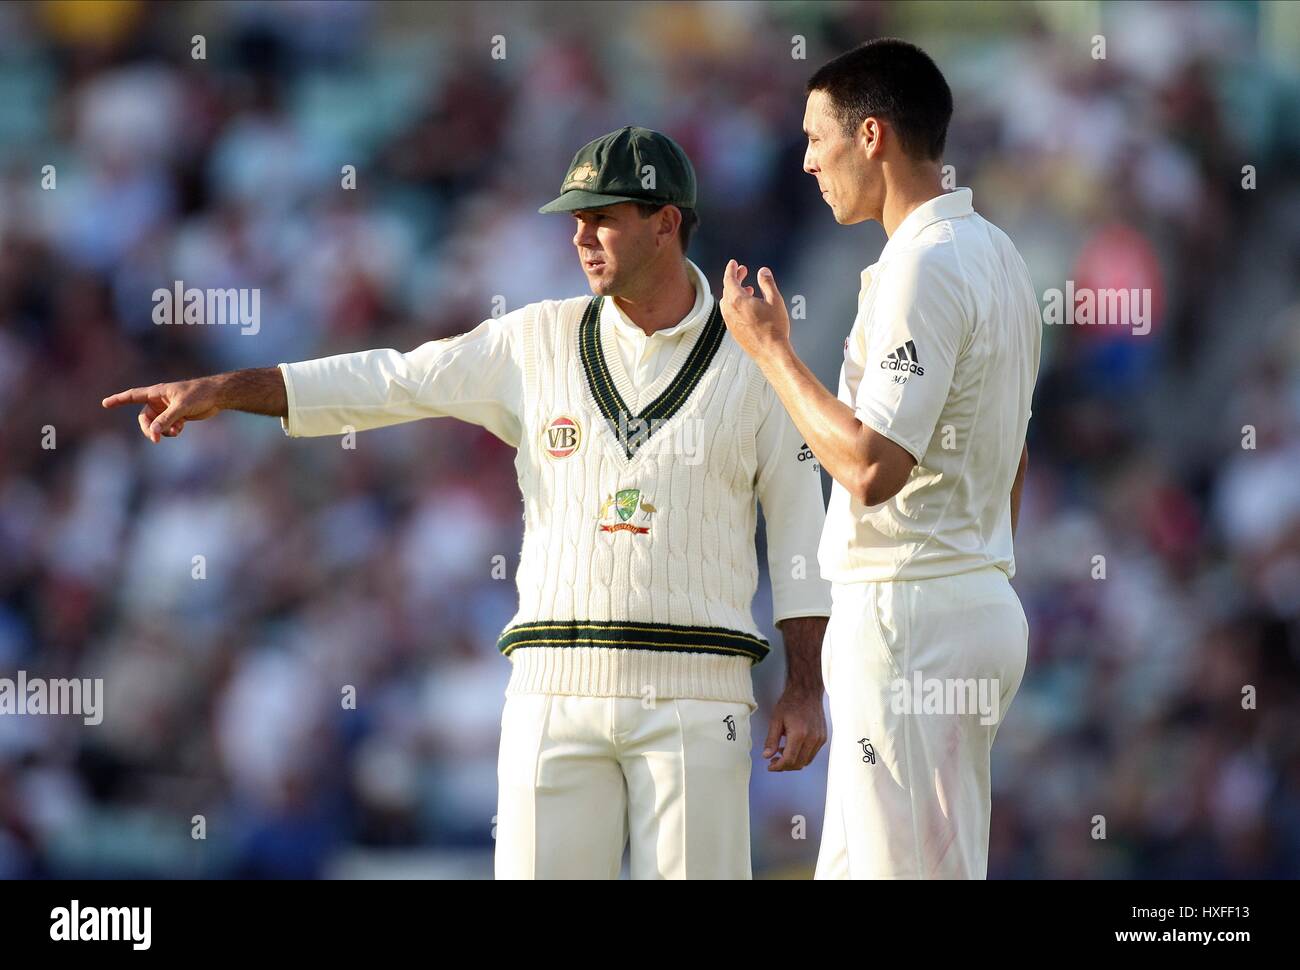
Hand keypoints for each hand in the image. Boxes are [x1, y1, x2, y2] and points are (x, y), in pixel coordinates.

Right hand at [101, 378, 222, 442]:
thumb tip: (154, 433)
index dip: (118, 400)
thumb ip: (166, 420)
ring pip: (156, 425)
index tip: (105, 403)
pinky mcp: (177, 416)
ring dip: (162, 431)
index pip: (133, 395)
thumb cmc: (199, 395)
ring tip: (175, 431)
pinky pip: (166, 428)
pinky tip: (180, 430)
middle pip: (144, 418)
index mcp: (156, 392)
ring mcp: (167, 409)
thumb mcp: (182, 408)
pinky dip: (171, 431)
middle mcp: (159, 401)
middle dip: (149, 429)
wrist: (217, 395)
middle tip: (156, 439)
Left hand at [719, 259, 791, 361]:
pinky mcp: (733, 331)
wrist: (771, 352)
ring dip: (735, 292)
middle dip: (734, 278)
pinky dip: (735, 304)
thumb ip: (767, 283)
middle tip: (743, 272)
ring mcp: (730, 322)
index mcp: (737, 300)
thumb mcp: (775, 300)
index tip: (734, 263)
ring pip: (727, 302)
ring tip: (748, 289)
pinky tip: (748, 306)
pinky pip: (729, 313)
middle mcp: (729, 311)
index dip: (731, 269)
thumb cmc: (774, 327)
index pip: (729, 279)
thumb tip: (763, 271)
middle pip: (727, 289)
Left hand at [762, 686, 826, 771]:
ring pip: (806, 761)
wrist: (806, 692)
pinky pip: (812, 754)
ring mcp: (819, 739)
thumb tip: (766, 756)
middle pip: (799, 763)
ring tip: (782, 753)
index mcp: (799, 734)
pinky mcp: (823, 738)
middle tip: (774, 761)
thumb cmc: (790, 702)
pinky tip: (792, 748)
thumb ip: (771, 740)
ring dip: (793, 762)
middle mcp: (812, 738)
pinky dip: (802, 756)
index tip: (770, 766)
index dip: (778, 766)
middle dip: (785, 766)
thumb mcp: (776, 720)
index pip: (789, 760)